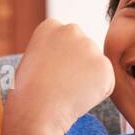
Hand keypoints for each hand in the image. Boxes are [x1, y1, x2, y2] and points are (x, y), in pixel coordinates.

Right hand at [9, 18, 114, 133]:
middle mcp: (72, 30)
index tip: (49, 72)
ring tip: (68, 92)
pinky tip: (79, 97)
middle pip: (84, 49)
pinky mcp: (104, 65)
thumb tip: (72, 60)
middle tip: (61, 84)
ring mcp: (90, 46)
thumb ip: (54, 51)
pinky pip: (106, 81)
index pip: (67, 41)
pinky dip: (98, 93)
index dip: (60, 61)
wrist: (36, 108)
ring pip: (96, 66)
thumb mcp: (34, 60)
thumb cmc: (28, 92)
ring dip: (88, 79)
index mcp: (51, 26)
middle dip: (78, 66)